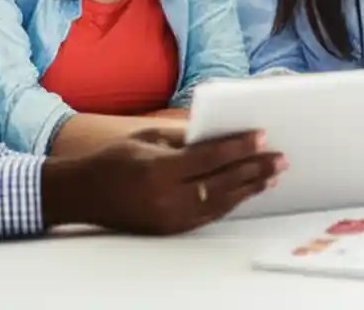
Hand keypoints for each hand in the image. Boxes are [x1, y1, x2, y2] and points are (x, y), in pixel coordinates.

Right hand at [43, 127, 286, 234]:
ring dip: (249, 188)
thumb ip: (183, 138)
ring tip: (272, 175)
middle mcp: (166, 198)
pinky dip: (231, 202)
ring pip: (220, 202)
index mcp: (159, 170)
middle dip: (254, 169)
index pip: (210, 158)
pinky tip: (246, 191)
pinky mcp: (170, 229)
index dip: (238, 147)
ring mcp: (169, 218)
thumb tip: (219, 134)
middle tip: (279, 159)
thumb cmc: (114, 158)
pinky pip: (208, 215)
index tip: (261, 137)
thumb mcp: (146, 137)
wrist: (83, 193)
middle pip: (222, 182)